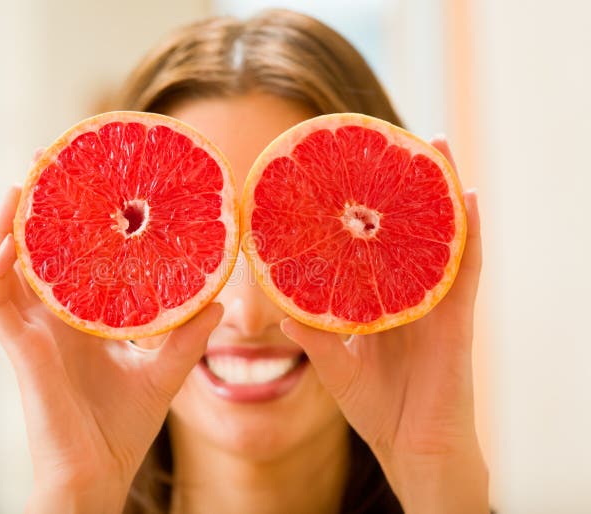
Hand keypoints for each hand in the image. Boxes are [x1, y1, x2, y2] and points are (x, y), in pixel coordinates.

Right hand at [0, 185, 222, 512]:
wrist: (99, 476)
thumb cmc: (121, 429)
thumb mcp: (163, 373)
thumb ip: (186, 337)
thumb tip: (221, 301)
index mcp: (78, 321)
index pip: (66, 260)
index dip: (68, 222)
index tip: (84, 180)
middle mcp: (50, 322)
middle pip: (30, 253)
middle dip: (33, 209)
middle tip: (45, 163)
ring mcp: (31, 336)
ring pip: (2, 270)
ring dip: (5, 229)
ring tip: (18, 188)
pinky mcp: (22, 356)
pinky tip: (9, 248)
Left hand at [281, 138, 487, 512]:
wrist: (415, 450)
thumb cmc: (378, 411)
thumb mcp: (337, 368)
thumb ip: (316, 339)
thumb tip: (279, 313)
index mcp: (381, 303)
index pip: (371, 249)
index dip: (361, 216)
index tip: (343, 179)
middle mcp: (409, 294)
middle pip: (406, 231)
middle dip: (400, 189)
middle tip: (388, 142)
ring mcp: (436, 303)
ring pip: (441, 236)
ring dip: (438, 191)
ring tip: (432, 145)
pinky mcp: (458, 318)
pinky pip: (466, 267)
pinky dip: (468, 231)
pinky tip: (465, 194)